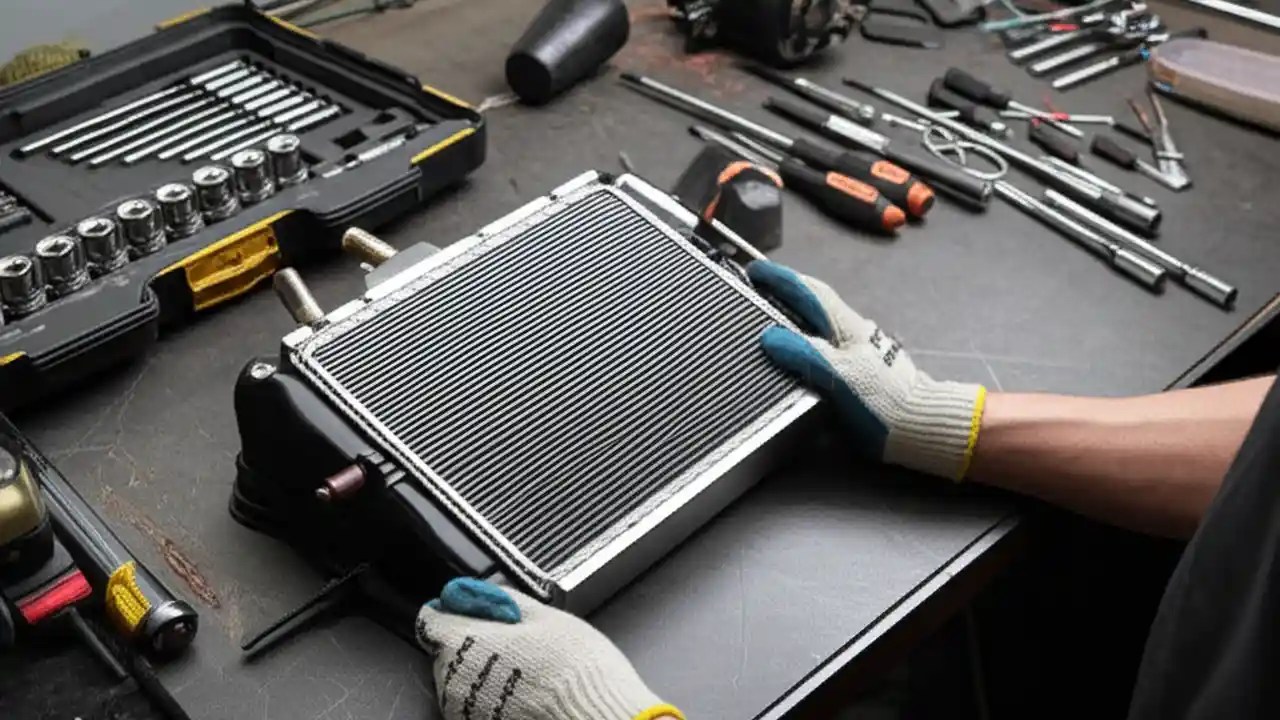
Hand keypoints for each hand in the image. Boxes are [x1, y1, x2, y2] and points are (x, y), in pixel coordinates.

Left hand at [417, 578, 681, 719]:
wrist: (596, 718)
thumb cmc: (575, 671)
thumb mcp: (543, 616)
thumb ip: (497, 598)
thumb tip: (468, 589)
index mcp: (463, 642)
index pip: (430, 618)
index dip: (456, 608)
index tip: (477, 609)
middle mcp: (453, 680)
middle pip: (447, 649)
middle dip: (476, 641)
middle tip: (518, 641)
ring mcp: (463, 710)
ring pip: (462, 678)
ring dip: (485, 670)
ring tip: (528, 669)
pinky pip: (476, 704)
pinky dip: (494, 696)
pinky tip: (527, 692)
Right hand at [749, 260, 985, 480]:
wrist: (919, 425)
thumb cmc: (883, 399)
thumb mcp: (841, 374)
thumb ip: (804, 354)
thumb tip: (768, 337)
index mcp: (847, 326)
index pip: (810, 292)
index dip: (782, 279)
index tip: (756, 269)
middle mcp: (852, 333)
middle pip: (814, 306)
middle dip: (784, 296)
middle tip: (755, 293)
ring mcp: (857, 352)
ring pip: (819, 328)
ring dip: (794, 321)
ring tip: (767, 324)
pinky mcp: (859, 373)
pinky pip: (823, 351)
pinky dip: (804, 346)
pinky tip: (794, 360)